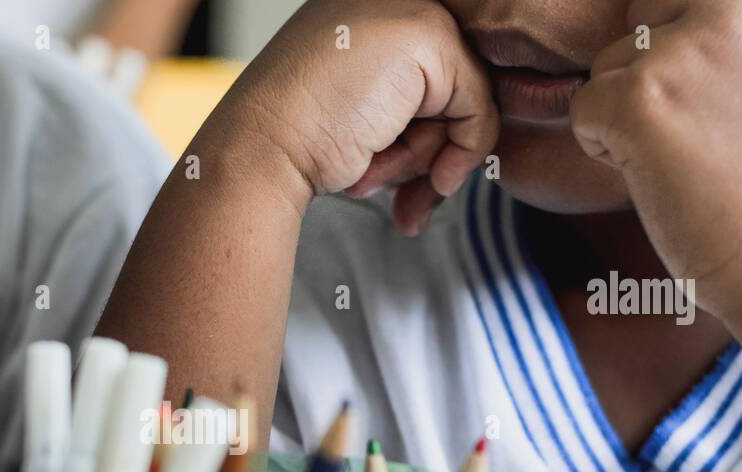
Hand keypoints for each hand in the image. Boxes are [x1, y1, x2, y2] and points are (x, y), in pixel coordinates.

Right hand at [216, 0, 498, 233]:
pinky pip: (479, 107)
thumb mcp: (364, 109)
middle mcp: (391, 2)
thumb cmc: (299, 141)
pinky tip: (414, 174)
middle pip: (452, 88)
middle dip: (429, 151)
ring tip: (375, 172)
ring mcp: (411, 9)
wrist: (263, 149)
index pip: (433, 80)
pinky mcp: (428, 36)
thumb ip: (408, 102)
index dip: (424, 136)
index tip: (408, 178)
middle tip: (387, 183)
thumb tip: (463, 139)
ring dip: (427, 158)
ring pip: (465, 100)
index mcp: (369, 12)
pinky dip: (459, 154)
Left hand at [570, 0, 741, 329]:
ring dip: (626, 115)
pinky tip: (654, 178)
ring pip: (608, 67)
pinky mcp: (639, 102)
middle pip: (644, 18)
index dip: (684, 49)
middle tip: (689, 134)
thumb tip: (693, 60)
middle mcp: (737, 7)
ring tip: (684, 162)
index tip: (714, 107)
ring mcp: (684, 52)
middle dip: (647, 72)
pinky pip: (583, 108)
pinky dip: (601, 147)